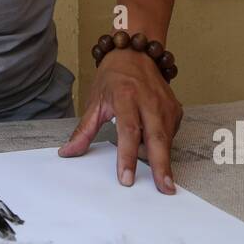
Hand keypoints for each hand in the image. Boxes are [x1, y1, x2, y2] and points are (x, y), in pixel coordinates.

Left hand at [57, 47, 182, 193]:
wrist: (135, 54)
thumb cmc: (113, 78)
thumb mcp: (95, 101)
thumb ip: (84, 130)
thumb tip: (68, 152)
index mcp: (126, 97)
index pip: (128, 131)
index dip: (127, 157)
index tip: (126, 178)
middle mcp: (148, 100)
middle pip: (157, 137)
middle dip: (161, 165)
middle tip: (165, 188)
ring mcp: (165, 104)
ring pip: (166, 138)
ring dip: (161, 158)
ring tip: (159, 176)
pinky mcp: (175, 108)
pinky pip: (170, 134)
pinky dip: (163, 145)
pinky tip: (155, 146)